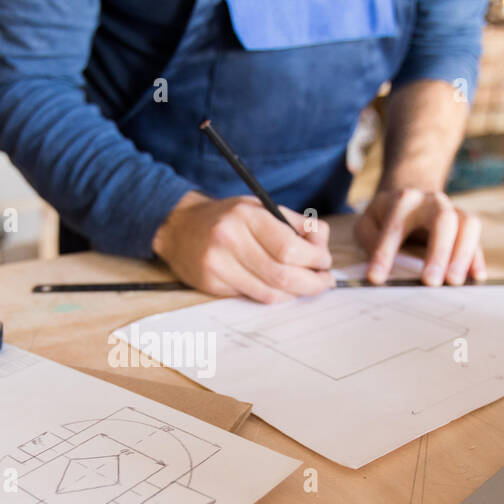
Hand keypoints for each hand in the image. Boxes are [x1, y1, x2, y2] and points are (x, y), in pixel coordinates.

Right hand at [152, 192, 334, 302]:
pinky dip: (274, 295)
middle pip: (282, 274)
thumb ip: (295, 224)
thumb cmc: (228, 217)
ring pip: (270, 291)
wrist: (179, 226)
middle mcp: (229, 239)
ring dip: (295, 292)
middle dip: (312, 282)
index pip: (290, 247)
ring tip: (306, 285)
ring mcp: (217, 265)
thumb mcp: (261, 207)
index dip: (315, 259)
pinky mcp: (210, 284)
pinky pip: (253, 296)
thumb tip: (322, 246)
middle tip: (325, 281)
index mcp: (246, 215)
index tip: (325, 262)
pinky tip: (281, 289)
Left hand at [356, 188, 485, 285]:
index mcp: (404, 200)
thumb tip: (378, 267)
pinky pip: (476, 239)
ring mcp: (454, 211)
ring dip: (462, 255)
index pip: (395, 226)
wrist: (412, 199)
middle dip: (438, 251)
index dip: (384, 253)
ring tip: (454, 283)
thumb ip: (369, 240)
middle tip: (431, 282)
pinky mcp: (466, 227)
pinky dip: (477, 259)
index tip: (376, 279)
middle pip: (443, 219)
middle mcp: (433, 202)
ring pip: (468, 225)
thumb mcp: (368, 223)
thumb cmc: (386, 217)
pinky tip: (476, 277)